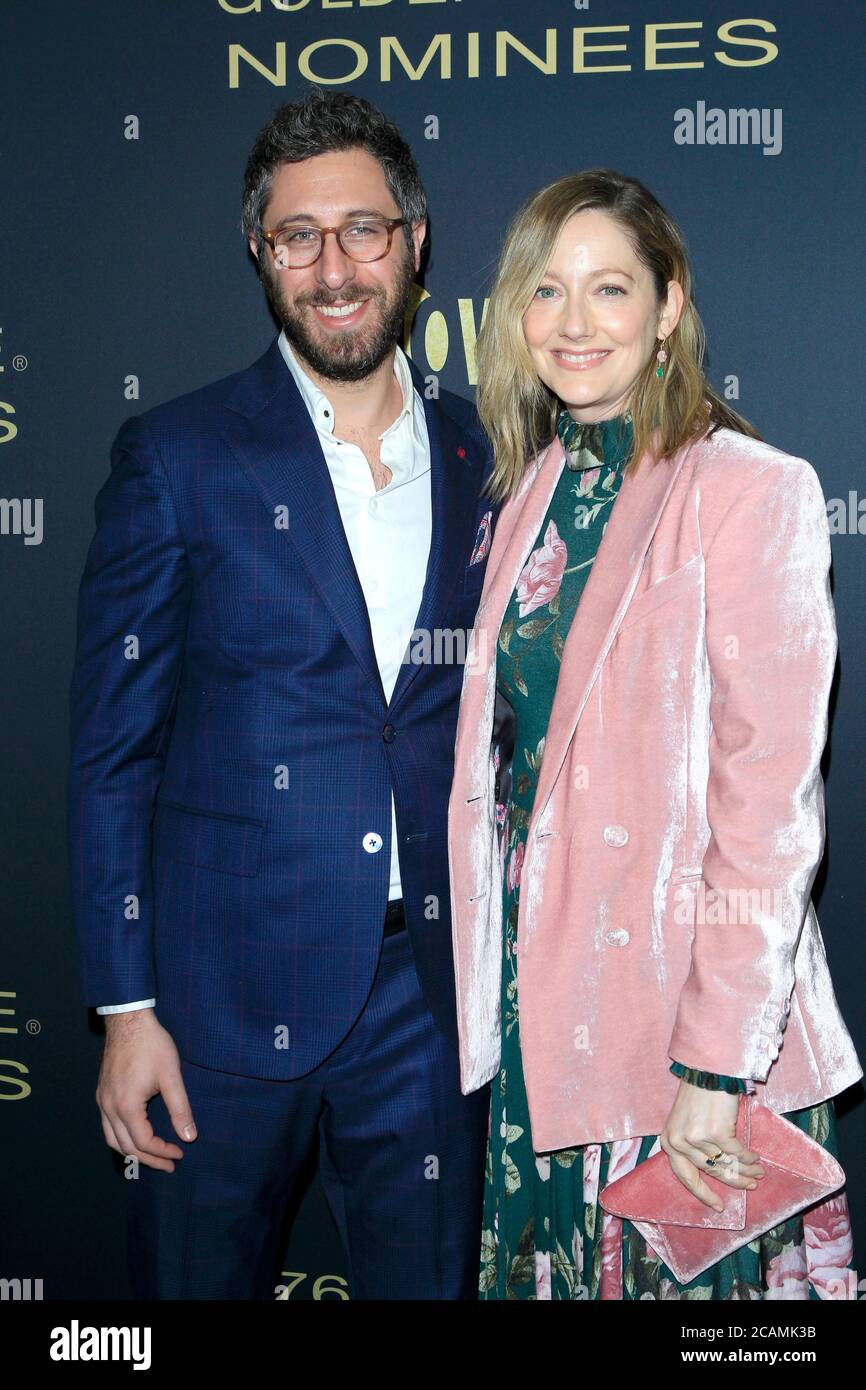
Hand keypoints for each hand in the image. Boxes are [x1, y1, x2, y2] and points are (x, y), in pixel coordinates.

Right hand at [96, 1009, 196, 1172]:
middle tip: (169, 1165)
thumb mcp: (171, 1076)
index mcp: (126, 1106)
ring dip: (132, 1152)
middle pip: (126, 1147)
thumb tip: (189, 1137)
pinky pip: (107, 1126)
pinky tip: (136, 1136)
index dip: (163, 1152)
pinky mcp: (102, 1094)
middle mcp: (109, 1108)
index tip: (180, 1153)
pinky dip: (121, 1138)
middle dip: (148, 1159)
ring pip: (112, 1139)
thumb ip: (180, 1108)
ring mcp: (102, 1101)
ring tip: (153, 1157)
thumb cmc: (152, 1045)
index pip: (143, 1142)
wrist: (128, 1020)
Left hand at [659, 1079, 764, 1210]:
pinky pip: (737, 1152)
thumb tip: (714, 1171)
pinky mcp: (716, 1132)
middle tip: (750, 1186)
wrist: (707, 1069)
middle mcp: (680, 1142)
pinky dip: (748, 1157)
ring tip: (758, 1172)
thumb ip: (691, 1146)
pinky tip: (756, 1158)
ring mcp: (697, 1138)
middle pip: (710, 1172)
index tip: (718, 1207)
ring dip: (745, 1170)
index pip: (685, 1177)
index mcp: (669, 1142)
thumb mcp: (684, 1122)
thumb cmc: (697, 1094)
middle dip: (733, 1181)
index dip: (703, 1193)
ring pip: (726, 1163)